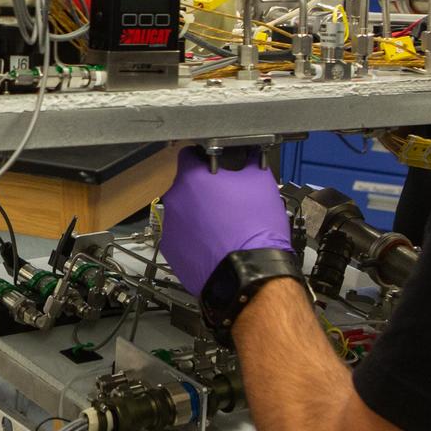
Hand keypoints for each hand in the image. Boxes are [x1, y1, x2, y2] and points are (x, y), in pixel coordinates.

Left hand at [159, 148, 292, 293]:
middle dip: (204, 191)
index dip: (204, 159)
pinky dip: (194, 237)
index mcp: (192, 178)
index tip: (213, 166)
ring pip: (184, 212)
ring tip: (223, 226)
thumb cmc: (255, 231)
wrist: (249, 275)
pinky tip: (214, 243)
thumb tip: (245, 156)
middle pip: (187, 187)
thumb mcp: (261, 183)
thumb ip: (246, 163)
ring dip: (199, 215)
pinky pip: (182, 236)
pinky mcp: (171, 250)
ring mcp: (169, 227)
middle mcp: (174, 200)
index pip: (189, 155)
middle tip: (226, 201)